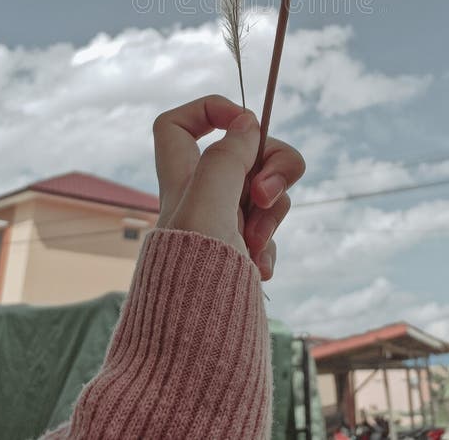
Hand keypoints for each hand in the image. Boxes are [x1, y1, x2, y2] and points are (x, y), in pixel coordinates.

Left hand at [153, 95, 304, 279]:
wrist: (199, 339)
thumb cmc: (195, 269)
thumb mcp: (209, 200)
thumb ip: (227, 156)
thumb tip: (247, 124)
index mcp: (182, 178)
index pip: (176, 125)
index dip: (209, 109)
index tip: (243, 123)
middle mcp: (200, 195)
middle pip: (247, 151)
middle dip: (272, 166)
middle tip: (263, 193)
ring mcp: (223, 223)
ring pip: (264, 190)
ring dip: (270, 212)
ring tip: (252, 243)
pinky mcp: (241, 251)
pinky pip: (267, 229)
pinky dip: (268, 243)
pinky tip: (258, 268)